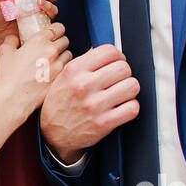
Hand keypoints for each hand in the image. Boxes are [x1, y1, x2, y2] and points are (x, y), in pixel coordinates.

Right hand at [0, 23, 70, 118]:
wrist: (13, 99)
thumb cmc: (7, 75)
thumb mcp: (4, 52)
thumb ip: (11, 40)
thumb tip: (14, 38)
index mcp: (39, 41)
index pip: (58, 27)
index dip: (56, 29)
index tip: (54, 33)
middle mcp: (52, 51)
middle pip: (66, 40)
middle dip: (60, 42)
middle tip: (53, 47)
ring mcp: (58, 66)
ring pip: (69, 55)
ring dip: (63, 56)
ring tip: (54, 61)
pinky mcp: (61, 79)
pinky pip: (67, 70)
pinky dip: (63, 70)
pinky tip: (54, 74)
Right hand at [39, 44, 140, 161]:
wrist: (53, 134)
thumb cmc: (59, 104)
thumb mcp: (63, 77)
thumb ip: (84, 62)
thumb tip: (104, 51)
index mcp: (74, 70)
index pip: (109, 51)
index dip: (118, 56)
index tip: (116, 62)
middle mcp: (84, 85)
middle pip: (124, 67)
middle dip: (124, 73)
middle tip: (118, 79)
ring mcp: (95, 105)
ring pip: (132, 86)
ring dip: (129, 89)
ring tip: (120, 93)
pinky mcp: (104, 123)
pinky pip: (132, 108)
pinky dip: (131, 107)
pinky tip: (121, 107)